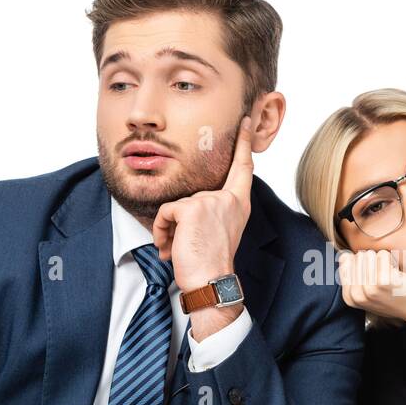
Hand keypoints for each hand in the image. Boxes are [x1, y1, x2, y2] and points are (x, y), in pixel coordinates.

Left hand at [152, 115, 253, 290]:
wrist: (211, 281)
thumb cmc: (212, 262)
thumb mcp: (219, 231)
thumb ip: (212, 211)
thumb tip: (186, 208)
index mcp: (238, 204)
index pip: (243, 168)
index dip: (242, 144)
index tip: (244, 122)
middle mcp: (228, 199)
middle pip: (192, 196)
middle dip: (179, 221)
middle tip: (184, 246)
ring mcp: (211, 201)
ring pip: (176, 206)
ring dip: (170, 230)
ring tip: (177, 250)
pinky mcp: (192, 208)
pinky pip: (166, 212)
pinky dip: (161, 231)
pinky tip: (170, 248)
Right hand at [336, 248, 405, 328]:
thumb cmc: (399, 297)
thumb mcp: (371, 291)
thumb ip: (355, 276)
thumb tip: (343, 255)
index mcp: (350, 297)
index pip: (346, 261)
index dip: (365, 264)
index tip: (377, 280)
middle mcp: (357, 295)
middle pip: (358, 256)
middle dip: (375, 262)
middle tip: (388, 279)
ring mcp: (369, 288)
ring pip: (370, 254)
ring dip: (385, 261)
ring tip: (394, 277)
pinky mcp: (384, 281)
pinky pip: (383, 254)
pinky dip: (394, 260)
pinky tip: (400, 275)